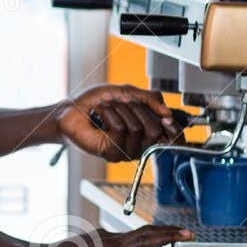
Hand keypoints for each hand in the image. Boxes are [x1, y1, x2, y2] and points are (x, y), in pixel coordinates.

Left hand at [56, 84, 178, 159]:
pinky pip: (120, 129)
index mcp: (147, 133)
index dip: (175, 129)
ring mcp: (125, 152)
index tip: (167, 116)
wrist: (71, 109)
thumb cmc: (97, 102)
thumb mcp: (128, 93)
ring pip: (137, 127)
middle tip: (122, 100)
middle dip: (139, 108)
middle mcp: (139, 146)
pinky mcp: (110, 153)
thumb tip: (167, 112)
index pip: (173, 140)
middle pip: (155, 130)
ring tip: (107, 104)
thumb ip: (150, 100)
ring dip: (120, 108)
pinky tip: (100, 111)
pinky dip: (110, 113)